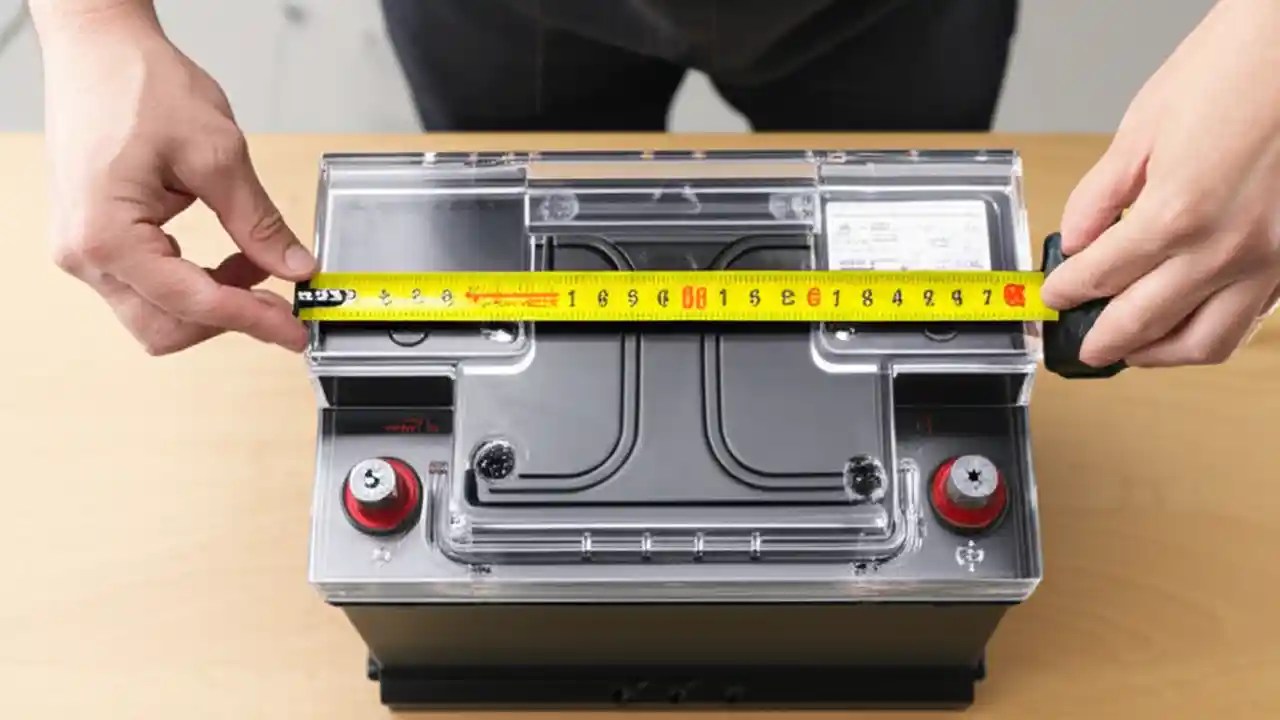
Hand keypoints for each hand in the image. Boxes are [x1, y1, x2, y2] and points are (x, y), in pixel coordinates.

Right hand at [34, 6, 313, 354]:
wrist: (97, 49)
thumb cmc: (137, 84)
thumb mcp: (217, 153)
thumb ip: (258, 221)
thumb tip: (296, 267)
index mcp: (107, 236)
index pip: (194, 304)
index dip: (254, 321)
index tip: (295, 331)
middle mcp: (84, 254)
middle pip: (167, 328)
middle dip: (229, 318)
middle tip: (282, 299)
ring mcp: (84, 251)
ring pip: (157, 315)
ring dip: (212, 302)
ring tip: (254, 263)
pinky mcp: (94, 242)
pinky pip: (147, 287)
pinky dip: (193, 283)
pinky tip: (228, 258)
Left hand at [1039, 0, 1279, 368]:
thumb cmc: (1239, 68)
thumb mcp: (1144, 126)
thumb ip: (1101, 195)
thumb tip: (1075, 238)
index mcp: (1178, 213)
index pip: (1100, 277)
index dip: (1066, 292)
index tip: (1052, 296)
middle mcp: (1226, 248)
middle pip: (1143, 323)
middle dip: (1101, 341)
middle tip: (1080, 345)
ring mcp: (1269, 261)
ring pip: (1203, 342)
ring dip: (1158, 355)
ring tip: (1130, 349)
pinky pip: (1248, 321)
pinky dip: (1209, 332)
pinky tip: (1187, 321)